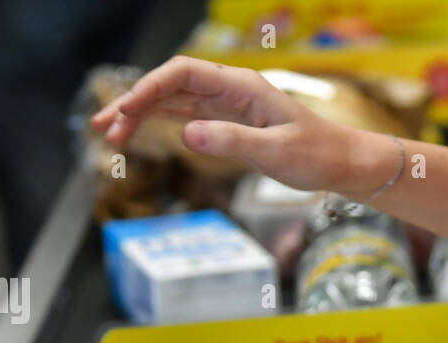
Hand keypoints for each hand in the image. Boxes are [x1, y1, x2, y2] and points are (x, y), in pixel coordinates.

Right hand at [90, 55, 383, 194]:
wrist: (341, 163)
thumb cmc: (316, 155)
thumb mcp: (276, 152)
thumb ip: (232, 142)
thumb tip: (188, 134)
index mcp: (241, 86)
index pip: (184, 74)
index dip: (150, 88)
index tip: (127, 111)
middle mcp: (230, 90)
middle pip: (171, 85)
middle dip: (135, 103)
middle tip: (106, 129)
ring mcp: (227, 106)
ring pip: (173, 101)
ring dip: (140, 114)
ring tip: (108, 132)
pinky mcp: (228, 124)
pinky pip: (185, 115)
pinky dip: (160, 123)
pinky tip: (137, 130)